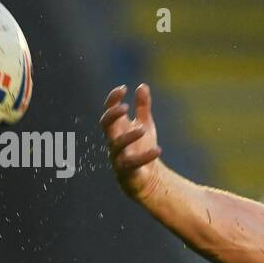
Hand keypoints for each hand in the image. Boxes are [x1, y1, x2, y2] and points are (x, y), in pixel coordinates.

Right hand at [100, 83, 162, 199]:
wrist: (148, 176)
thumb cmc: (142, 148)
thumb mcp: (145, 125)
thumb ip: (143, 107)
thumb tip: (142, 86)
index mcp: (117, 128)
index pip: (108, 110)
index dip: (112, 99)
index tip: (123, 88)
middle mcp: (113, 140)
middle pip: (105, 125)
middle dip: (112, 115)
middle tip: (125, 108)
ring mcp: (117, 156)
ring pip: (117, 145)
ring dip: (128, 137)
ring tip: (142, 130)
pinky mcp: (126, 171)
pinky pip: (132, 163)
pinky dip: (145, 157)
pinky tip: (158, 150)